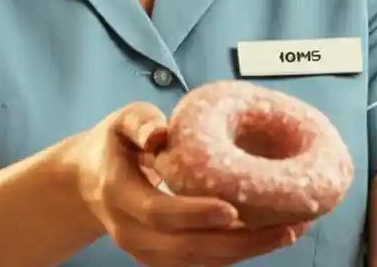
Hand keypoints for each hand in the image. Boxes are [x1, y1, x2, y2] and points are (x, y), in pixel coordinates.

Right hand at [68, 102, 308, 266]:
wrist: (88, 184)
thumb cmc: (114, 145)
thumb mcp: (120, 122)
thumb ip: (140, 123)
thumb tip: (160, 133)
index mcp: (120, 195)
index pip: (158, 213)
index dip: (194, 214)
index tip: (232, 210)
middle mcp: (132, 232)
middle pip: (185, 249)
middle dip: (237, 244)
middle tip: (285, 228)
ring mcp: (146, 251)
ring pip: (198, 262)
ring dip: (245, 253)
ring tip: (288, 233)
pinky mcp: (162, 259)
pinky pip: (201, 263)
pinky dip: (236, 254)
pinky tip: (271, 238)